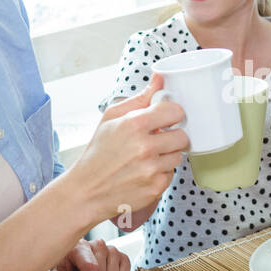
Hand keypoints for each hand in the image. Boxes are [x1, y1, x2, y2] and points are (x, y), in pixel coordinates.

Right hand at [70, 74, 188, 220]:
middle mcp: (145, 147)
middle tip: (157, 140)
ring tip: (147, 157)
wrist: (87, 191)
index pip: (175, 111)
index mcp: (134, 125)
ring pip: (178, 156)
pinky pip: (171, 174)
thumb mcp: (111, 118)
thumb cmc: (98, 152)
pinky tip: (144, 172)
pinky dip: (161, 173)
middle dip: (172, 136)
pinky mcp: (156, 188)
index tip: (166, 119)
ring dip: (167, 156)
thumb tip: (160, 79)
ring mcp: (151, 169)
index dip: (172, 114)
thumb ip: (139, 98)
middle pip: (182, 135)